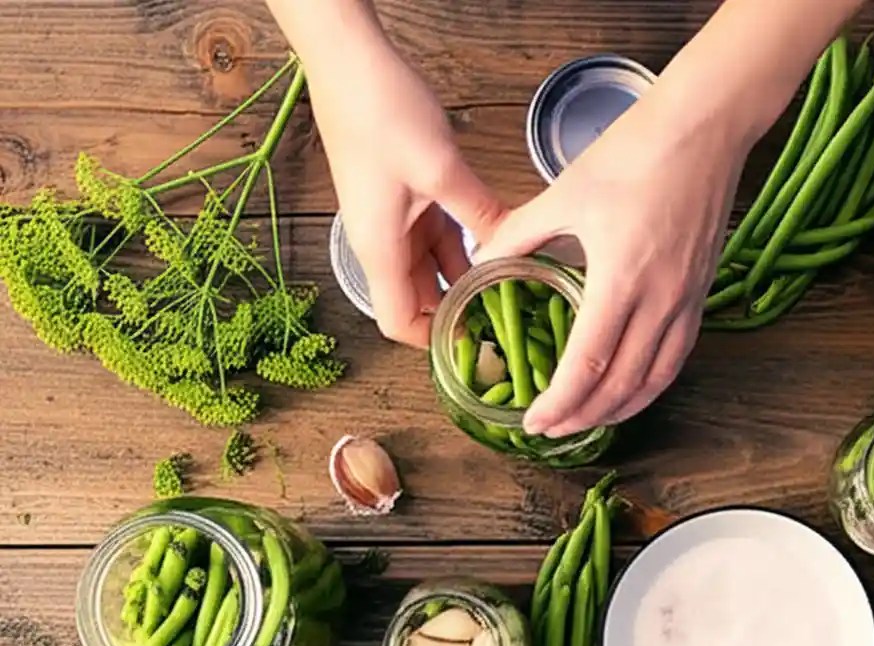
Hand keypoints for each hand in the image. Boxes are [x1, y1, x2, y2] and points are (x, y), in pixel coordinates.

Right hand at [307, 47, 504, 346]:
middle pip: (419, 299)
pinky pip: (438, 235)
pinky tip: (501, 242)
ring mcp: (393, 218)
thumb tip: (514, 247)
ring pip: (433, 268)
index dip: (433, 341)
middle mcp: (382, 241)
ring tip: (514, 286)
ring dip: (467, 277)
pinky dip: (466, 244)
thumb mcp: (441, 168)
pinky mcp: (406, 195)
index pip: (398, 322)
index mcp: (379, 248)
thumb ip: (480, 213)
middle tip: (511, 319)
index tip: (477, 345)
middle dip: (460, 312)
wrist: (348, 61)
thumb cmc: (378, 110)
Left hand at [474, 93, 751, 437]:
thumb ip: (520, 234)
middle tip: (551, 430)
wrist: (704, 128)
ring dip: (619, 409)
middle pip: (620, 385)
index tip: (533, 420)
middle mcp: (660, 301)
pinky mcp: (701, 292)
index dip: (558, 403)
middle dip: (582, 416)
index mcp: (621, 280)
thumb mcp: (565, 193)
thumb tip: (484, 261)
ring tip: (588, 420)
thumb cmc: (636, 152)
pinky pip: (677, 356)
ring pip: (654, 379)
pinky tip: (632, 386)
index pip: (586, 366)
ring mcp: (687, 299)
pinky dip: (651, 383)